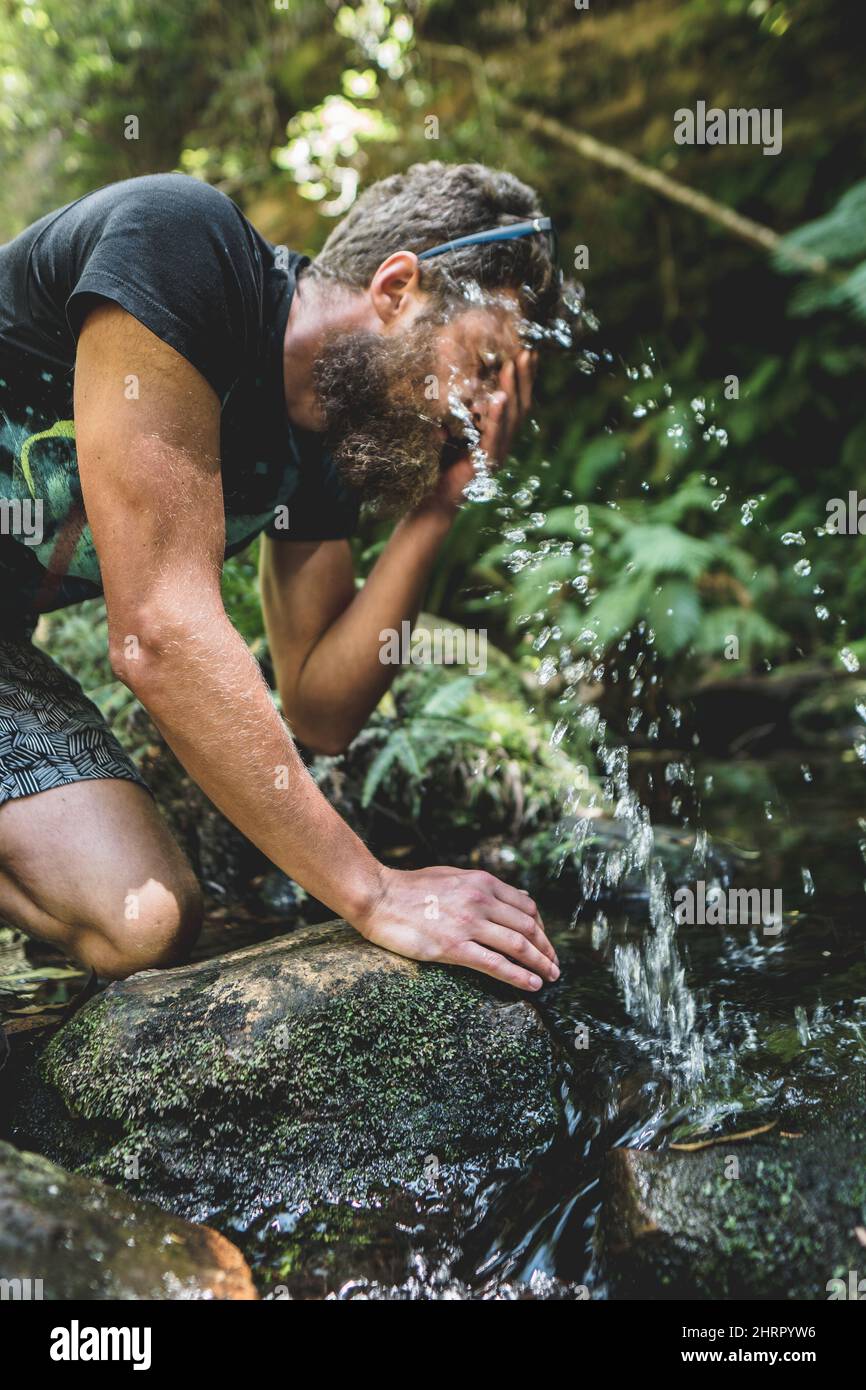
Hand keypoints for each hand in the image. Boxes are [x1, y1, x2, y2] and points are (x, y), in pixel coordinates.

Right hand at [355, 864, 558, 990]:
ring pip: (518, 946)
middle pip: (528, 927)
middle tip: (555, 965)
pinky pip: (496, 964)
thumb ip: (486, 887)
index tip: (545, 943)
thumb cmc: (411, 887)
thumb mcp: (454, 876)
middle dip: (547, 949)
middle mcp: (481, 901)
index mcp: (482, 882)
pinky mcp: (453, 947)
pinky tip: (531, 985)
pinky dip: (519, 976)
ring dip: (540, 964)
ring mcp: (468, 924)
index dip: (541, 927)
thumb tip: (522, 898)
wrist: (378, 897)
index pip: (526, 906)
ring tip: (550, 977)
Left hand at [422, 348, 537, 514]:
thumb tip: (450, 391)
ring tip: (514, 365)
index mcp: (499, 436)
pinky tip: (500, 397)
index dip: (523, 379)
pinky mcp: (486, 462)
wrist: (437, 499)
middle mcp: (503, 443)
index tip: (526, 353)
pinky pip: (494, 435)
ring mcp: (497, 453)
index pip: (516, 403)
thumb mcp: (449, 435)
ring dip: (513, 389)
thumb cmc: (443, 468)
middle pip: (520, 406)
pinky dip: (497, 415)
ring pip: (511, 418)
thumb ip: (454, 417)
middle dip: (524, 378)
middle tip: (527, 351)